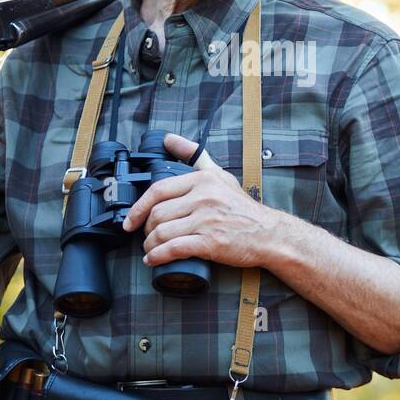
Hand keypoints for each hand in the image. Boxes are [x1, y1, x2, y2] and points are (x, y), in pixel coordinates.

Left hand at [122, 133, 277, 269]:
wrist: (268, 234)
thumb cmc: (242, 207)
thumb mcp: (220, 175)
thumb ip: (195, 155)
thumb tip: (169, 139)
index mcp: (202, 180)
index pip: (158, 190)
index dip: (138, 207)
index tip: (130, 220)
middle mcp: (203, 197)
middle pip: (157, 214)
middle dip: (145, 229)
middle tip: (146, 237)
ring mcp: (207, 220)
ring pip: (162, 232)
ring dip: (149, 245)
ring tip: (150, 250)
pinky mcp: (210, 242)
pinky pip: (173, 249)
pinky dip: (158, 257)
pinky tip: (153, 260)